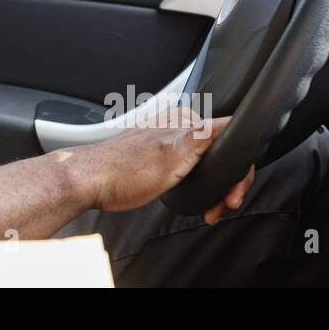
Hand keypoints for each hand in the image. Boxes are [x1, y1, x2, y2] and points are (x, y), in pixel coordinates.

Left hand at [83, 109, 255, 225]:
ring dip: (215, 190)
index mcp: (185, 121)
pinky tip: (197, 199)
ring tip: (210, 209)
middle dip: (227, 186)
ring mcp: (169, 141)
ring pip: (209, 165)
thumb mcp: (170, 156)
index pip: (232, 141)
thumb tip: (229, 121)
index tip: (232, 197)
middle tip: (220, 209)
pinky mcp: (160, 156)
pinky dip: (200, 186)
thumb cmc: (122, 171)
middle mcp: (179, 126)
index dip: (238, 174)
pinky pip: (193, 169)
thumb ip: (200, 137)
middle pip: (222, 156)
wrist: (89, 181)